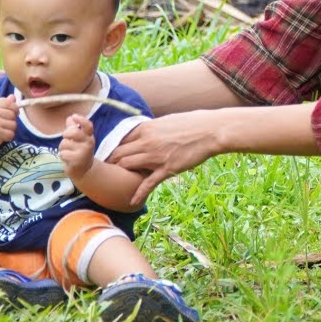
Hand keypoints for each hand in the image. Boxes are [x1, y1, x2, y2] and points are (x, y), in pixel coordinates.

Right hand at [0, 95, 16, 148]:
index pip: (9, 103)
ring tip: (1, 130)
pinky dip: (8, 137)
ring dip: (10, 130)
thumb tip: (13, 96)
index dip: (14, 109)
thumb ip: (4, 103)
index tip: (12, 114)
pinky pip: (11, 134)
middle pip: (13, 114)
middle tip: (3, 124)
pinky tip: (1, 136)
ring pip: (13, 124)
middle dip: (12, 121)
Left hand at [59, 114, 94, 177]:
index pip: (88, 126)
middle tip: (66, 138)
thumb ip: (73, 128)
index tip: (74, 116)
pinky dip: (63, 156)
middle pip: (74, 132)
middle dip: (66, 134)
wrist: (84, 171)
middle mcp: (88, 143)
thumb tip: (70, 118)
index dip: (81, 120)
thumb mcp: (78, 140)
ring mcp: (83, 152)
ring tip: (68, 152)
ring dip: (63, 148)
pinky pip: (63, 153)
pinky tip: (68, 159)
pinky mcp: (77, 161)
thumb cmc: (79, 152)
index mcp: (88, 136)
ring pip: (65, 143)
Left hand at [108, 111, 222, 206]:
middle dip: (113, 162)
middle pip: (119, 154)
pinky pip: (147, 183)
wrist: (211, 131)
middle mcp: (147, 142)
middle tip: (109, 171)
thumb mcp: (168, 121)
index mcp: (146, 128)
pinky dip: (138, 193)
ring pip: (128, 166)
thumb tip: (147, 132)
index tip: (111, 156)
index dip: (114, 148)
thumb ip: (153, 128)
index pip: (121, 139)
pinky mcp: (166, 169)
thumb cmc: (193, 123)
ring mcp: (156, 156)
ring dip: (121, 174)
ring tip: (118, 182)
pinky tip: (132, 201)